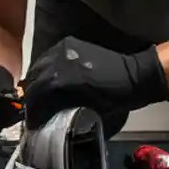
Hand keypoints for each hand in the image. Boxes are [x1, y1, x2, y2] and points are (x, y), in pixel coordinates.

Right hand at [21, 37, 168, 128]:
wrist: (135, 75)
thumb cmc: (116, 100)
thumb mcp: (89, 115)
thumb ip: (65, 116)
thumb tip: (50, 125)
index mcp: (63, 81)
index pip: (36, 97)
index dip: (33, 113)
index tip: (32, 123)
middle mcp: (59, 62)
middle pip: (33, 81)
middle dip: (33, 98)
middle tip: (35, 111)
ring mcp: (63, 49)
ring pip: (38, 67)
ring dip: (36, 83)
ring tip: (40, 96)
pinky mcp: (69, 42)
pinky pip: (48, 58)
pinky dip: (45, 70)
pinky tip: (49, 80)